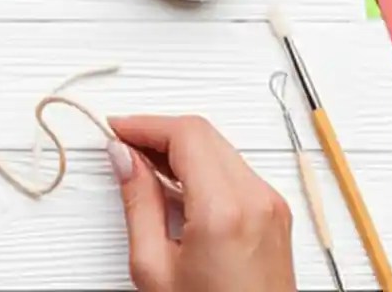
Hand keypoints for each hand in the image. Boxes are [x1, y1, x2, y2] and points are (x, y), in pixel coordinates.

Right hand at [107, 116, 296, 291]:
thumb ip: (138, 203)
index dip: (145, 124)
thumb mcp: (155, 268)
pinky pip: (235, 171)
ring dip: (180, 149)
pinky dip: (202, 168)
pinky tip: (174, 186)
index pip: (185, 134)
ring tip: (143, 167)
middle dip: (159, 132)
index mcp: (226, 210)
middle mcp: (257, 200)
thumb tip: (125, 160)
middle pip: (204, 134)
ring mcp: (272, 207)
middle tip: (124, 145)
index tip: (117, 130)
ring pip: (220, 148)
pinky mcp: (275, 215)